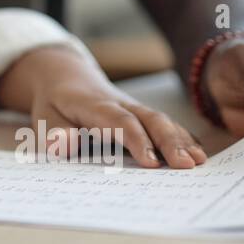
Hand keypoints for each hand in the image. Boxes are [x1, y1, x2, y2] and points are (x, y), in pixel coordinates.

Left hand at [0, 45, 207, 168]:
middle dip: (170, 142)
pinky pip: (166, 124)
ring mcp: (135, 108)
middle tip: (187, 165)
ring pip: (162, 121)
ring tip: (199, 162)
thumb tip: (66, 146)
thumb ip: (55, 133)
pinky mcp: (143, 115)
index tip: (151, 163)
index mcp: (94, 106)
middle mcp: (121, 104)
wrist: (65, 78)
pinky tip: (199, 153)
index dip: (136, 140)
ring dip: (181, 141)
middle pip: (150, 119)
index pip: (119, 121)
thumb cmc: (56, 104)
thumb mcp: (44, 117)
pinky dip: (183, 138)